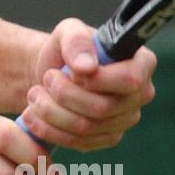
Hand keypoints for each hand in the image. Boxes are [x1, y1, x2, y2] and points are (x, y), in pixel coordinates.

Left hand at [21, 18, 156, 151]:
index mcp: (141, 63)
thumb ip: (77, 41)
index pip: (129, 80)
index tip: (71, 71)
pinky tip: (33, 115)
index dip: (96, 80)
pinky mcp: (107, 138)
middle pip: (103, 108)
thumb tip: (87, 67)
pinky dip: (49, 130)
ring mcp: (125, 119)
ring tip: (34, 94)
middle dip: (64, 94)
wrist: (53, 73)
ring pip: (86, 128)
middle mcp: (140, 94)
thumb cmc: (66, 49)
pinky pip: (78, 142)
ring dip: (51, 112)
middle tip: (45, 78)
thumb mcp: (67, 32)